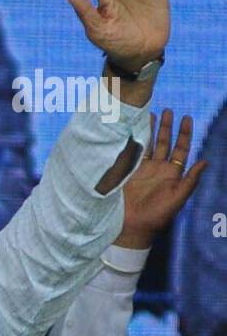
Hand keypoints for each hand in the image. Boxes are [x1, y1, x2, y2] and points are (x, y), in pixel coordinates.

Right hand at [116, 109, 206, 248]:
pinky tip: (135, 127)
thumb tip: (205, 162)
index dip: (185, 134)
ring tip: (153, 112)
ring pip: (150, 144)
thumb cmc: (157, 215)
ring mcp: (144, 168)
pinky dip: (135, 138)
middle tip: (170, 111)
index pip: (181, 150)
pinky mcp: (130, 169)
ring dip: (152, 129)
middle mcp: (160, 169)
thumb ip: (190, 180)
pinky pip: (134, 149)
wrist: (133, 224)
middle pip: (166, 143)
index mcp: (173, 175)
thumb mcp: (177, 198)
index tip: (187, 119)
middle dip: (168, 127)